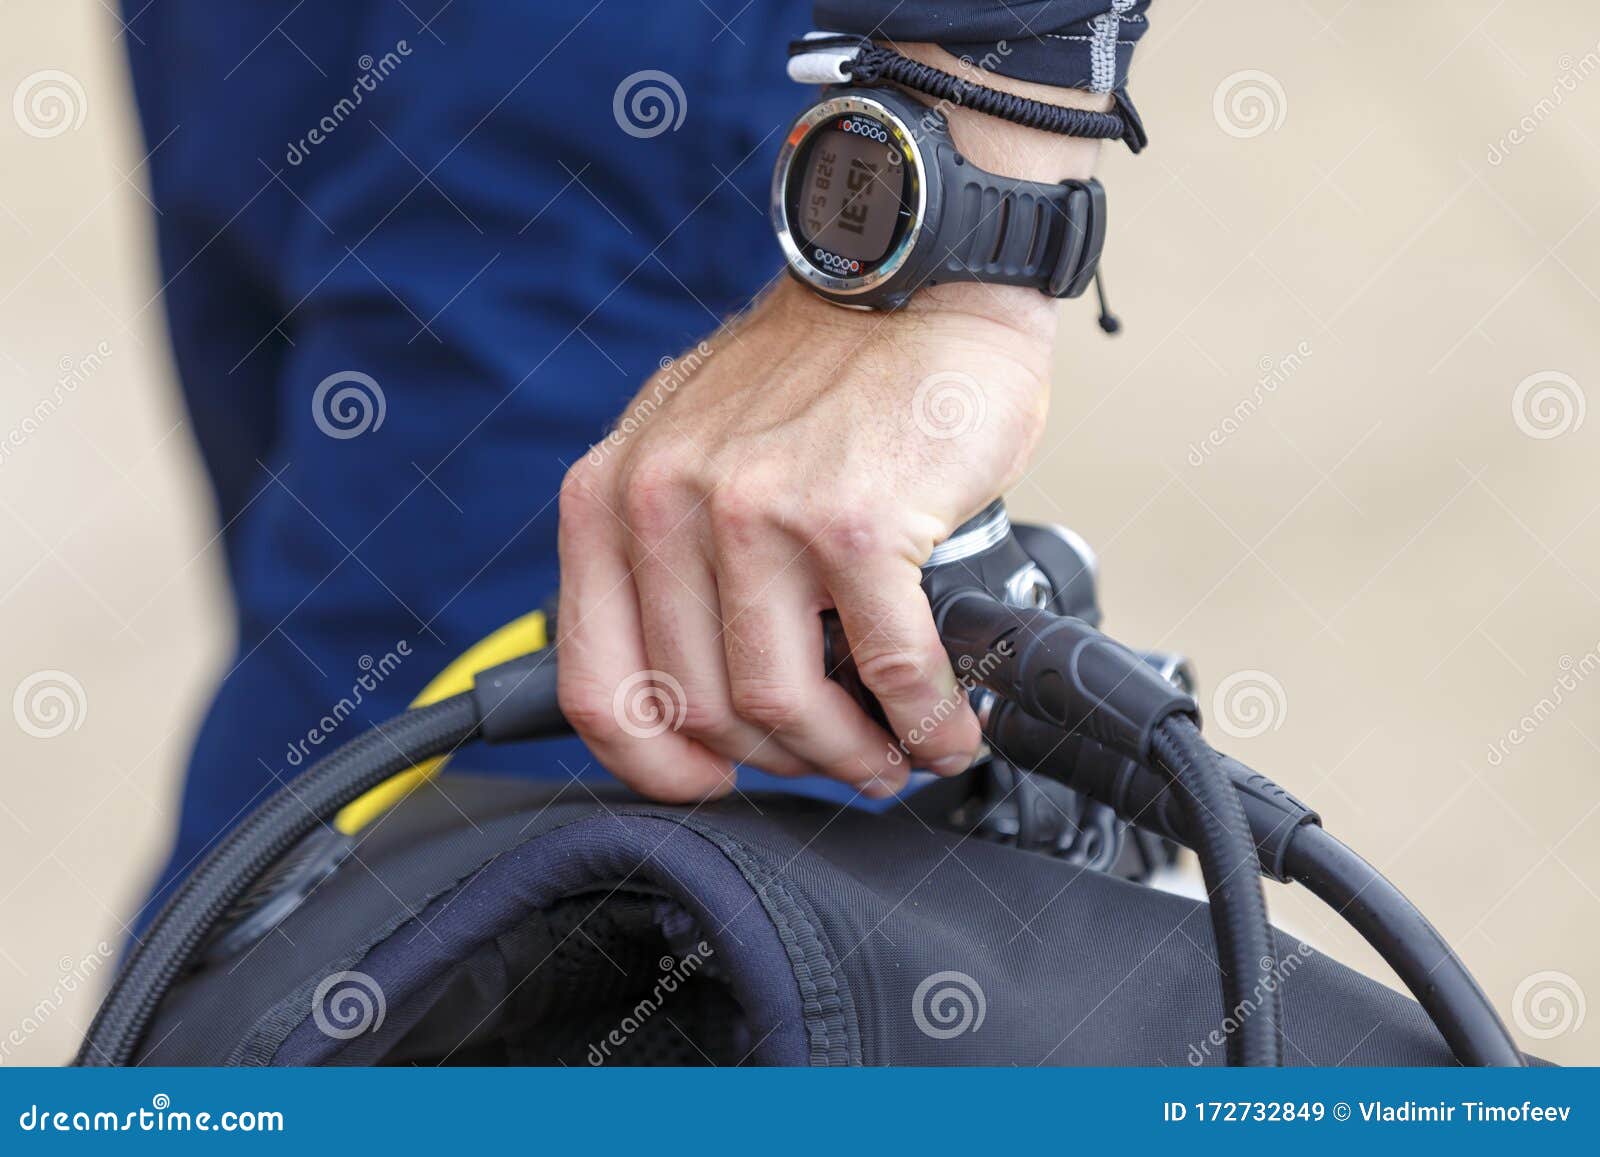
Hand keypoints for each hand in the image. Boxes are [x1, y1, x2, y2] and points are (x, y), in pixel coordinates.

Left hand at [557, 275, 1057, 800]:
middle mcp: (663, 503)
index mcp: (610, 496)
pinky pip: (889, 669)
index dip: (655, 765)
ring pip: (781, 706)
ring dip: (849, 755)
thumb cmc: (822, 368)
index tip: (715, 781)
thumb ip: (667, 551)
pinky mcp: (851, 521)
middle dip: (779, 761)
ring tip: (893, 751)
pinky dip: (924, 721)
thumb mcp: (692, 445)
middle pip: (699, 710)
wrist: (918, 275)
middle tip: (838, 758)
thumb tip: (696, 681)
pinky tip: (947, 726)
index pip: (594, 683)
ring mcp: (753, 512)